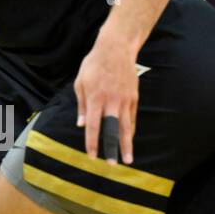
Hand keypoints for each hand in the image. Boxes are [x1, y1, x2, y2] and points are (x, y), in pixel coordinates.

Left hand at [74, 36, 138, 163]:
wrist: (116, 49)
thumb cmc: (94, 65)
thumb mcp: (80, 82)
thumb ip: (82, 105)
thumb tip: (80, 124)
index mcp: (95, 98)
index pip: (92, 125)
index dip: (92, 142)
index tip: (92, 155)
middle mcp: (111, 102)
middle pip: (112, 129)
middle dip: (112, 148)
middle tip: (112, 164)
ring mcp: (125, 100)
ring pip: (126, 126)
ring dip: (126, 144)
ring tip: (128, 159)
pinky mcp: (134, 98)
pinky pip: (132, 118)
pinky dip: (130, 130)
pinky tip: (129, 140)